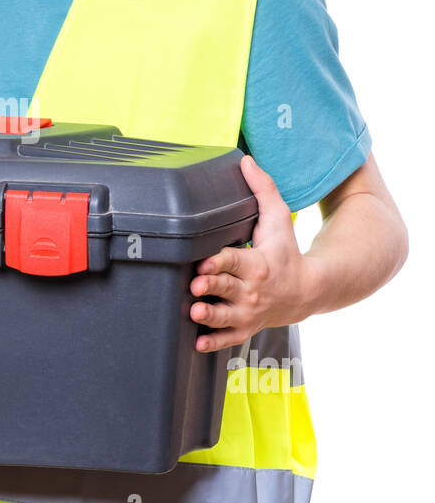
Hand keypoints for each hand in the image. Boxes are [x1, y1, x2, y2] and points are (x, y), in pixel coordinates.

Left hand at [189, 155, 312, 351]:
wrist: (306, 290)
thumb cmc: (286, 252)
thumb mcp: (278, 218)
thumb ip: (263, 189)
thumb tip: (246, 160)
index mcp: (257, 263)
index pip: (235, 261)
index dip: (219, 261)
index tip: (204, 261)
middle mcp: (252, 290)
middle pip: (227, 288)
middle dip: (211, 287)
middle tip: (196, 285)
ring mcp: (249, 312)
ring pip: (226, 317)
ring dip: (210, 316)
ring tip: (195, 312)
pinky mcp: (246, 327)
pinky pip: (229, 339)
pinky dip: (214, 343)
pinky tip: (197, 342)